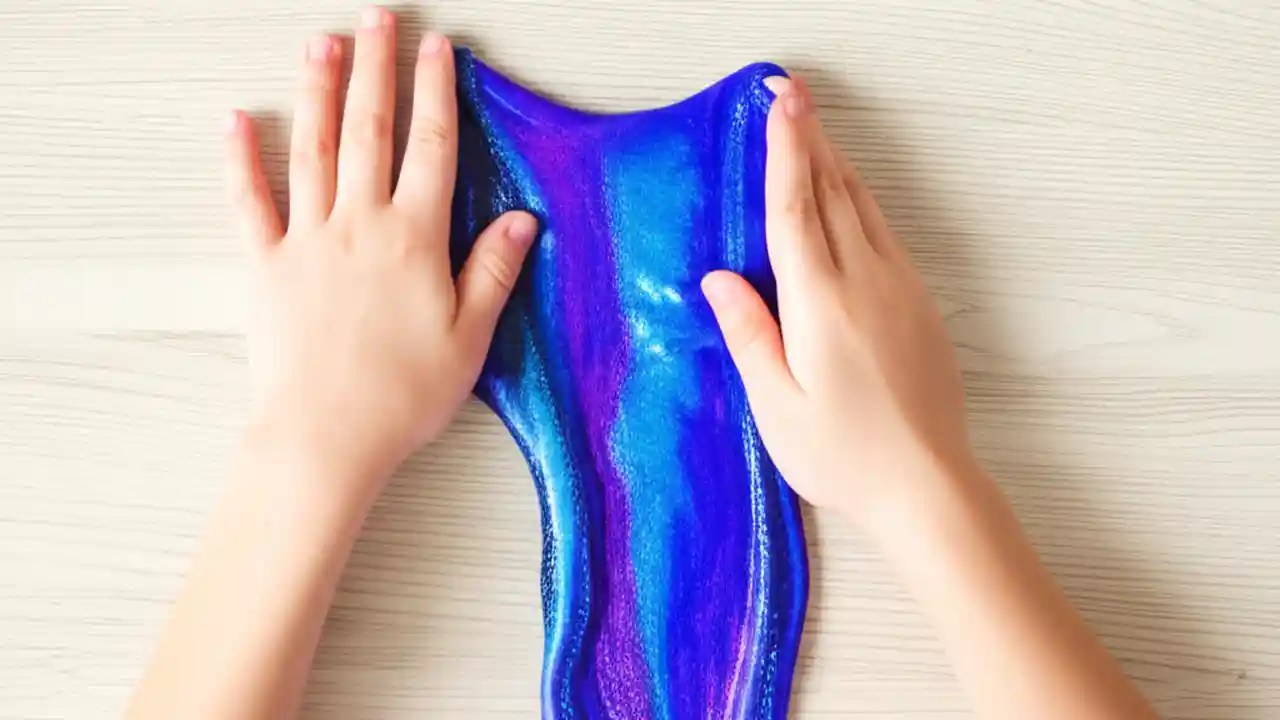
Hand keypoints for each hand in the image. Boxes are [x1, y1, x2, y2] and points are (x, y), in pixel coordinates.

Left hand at [224, 7, 534, 491]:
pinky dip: (241, 159)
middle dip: (376, 69)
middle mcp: (360, 226)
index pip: (432, 149)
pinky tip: (238, 121)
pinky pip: (250, 202)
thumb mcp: (469, 338)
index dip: (436, 94)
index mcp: (415, 240)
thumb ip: (493, 271)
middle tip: (379, 20)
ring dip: (318, 91)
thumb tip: (522, 220)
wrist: (324, 438)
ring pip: (313, 149)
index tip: (438, 52)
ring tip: (323, 43)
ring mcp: (308, 241)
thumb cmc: (402, 397)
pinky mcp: (266, 267)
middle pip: (369, 131)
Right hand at [702, 76, 973, 530]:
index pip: (794, 210)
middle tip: (792, 94)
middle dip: (809, 139)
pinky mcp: (919, 305)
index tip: (780, 105)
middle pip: (832, 192)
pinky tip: (851, 195)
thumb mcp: (777, 406)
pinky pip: (885, 232)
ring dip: (836, 163)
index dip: (784, 152)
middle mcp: (865, 283)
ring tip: (814, 129)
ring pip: (863, 207)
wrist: (928, 487)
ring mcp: (899, 290)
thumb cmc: (843, 456)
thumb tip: (719, 277)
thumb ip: (749, 334)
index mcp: (820, 303)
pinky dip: (861, 199)